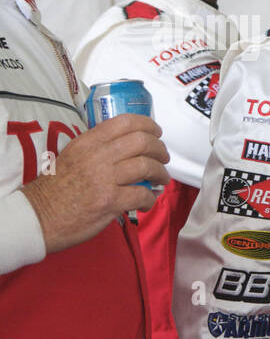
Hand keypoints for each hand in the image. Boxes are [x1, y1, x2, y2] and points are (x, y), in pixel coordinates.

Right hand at [21, 114, 169, 253]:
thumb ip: (97, 148)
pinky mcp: (110, 201)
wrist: (39, 216)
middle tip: (163, 158)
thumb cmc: (56, 188)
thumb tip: (127, 146)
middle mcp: (97, 156)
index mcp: (88, 142)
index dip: (148, 125)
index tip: (157, 133)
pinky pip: (142, 195)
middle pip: (142, 142)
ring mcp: (104, 179)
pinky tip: (148, 201)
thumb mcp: (72, 156)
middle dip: (160, 150)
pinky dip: (150, 198)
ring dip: (160, 173)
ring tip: (160, 180)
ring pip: (147, 166)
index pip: (125, 122)